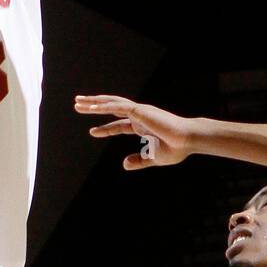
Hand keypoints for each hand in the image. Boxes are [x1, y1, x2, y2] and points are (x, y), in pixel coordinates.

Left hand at [74, 94, 192, 168]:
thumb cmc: (176, 148)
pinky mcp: (140, 111)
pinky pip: (119, 107)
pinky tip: (92, 107)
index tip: (92, 131)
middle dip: (95, 106)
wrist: (188, 141)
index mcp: (142, 125)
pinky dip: (105, 106)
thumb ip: (139, 161)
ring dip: (94, 102)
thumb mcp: (153, 158)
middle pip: (112, 108)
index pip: (119, 125)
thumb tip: (124, 165)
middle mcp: (139, 115)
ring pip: (112, 103)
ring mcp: (139, 111)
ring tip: (78, 102)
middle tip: (78, 105)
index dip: (105, 128)